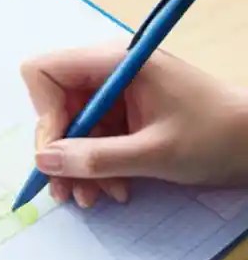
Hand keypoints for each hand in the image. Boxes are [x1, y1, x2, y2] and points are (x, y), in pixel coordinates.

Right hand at [21, 43, 247, 207]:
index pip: (45, 72)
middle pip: (54, 104)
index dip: (43, 112)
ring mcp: (117, 92)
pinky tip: (114, 188)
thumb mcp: (154, 153)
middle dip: (60, 150)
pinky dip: (96, 166)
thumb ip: (95, 158)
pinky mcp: (125, 112)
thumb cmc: (216, 136)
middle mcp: (110, 71)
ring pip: (71, 127)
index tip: (57, 151)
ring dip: (77, 166)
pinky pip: (92, 137)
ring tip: (93, 198)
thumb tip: (43, 161)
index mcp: (116, 62)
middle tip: (65, 189)